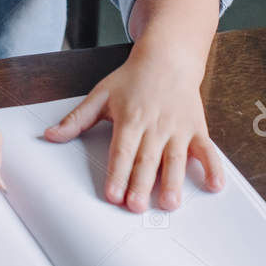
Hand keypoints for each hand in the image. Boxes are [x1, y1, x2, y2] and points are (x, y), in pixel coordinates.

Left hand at [44, 51, 224, 211]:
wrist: (168, 57)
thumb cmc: (133, 78)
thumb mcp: (100, 94)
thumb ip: (76, 119)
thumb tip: (50, 135)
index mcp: (130, 118)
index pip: (122, 151)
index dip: (117, 173)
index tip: (113, 194)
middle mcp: (155, 125)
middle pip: (147, 160)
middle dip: (141, 185)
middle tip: (136, 207)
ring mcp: (178, 128)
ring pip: (175, 159)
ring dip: (173, 182)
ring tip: (169, 204)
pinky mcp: (196, 129)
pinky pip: (207, 150)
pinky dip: (213, 168)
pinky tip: (215, 185)